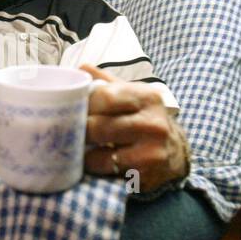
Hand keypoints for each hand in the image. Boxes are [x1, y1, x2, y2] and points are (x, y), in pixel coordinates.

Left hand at [82, 64, 188, 192]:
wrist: (173, 152)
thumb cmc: (144, 119)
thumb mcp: (132, 96)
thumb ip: (106, 82)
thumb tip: (79, 69)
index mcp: (146, 96)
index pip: (104, 96)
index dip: (82, 104)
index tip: (71, 110)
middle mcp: (152, 121)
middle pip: (98, 126)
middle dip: (77, 130)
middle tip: (67, 132)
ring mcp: (152, 148)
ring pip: (99, 151)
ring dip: (82, 151)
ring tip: (76, 146)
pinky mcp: (146, 169)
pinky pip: (106, 168)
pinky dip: (94, 165)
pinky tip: (93, 161)